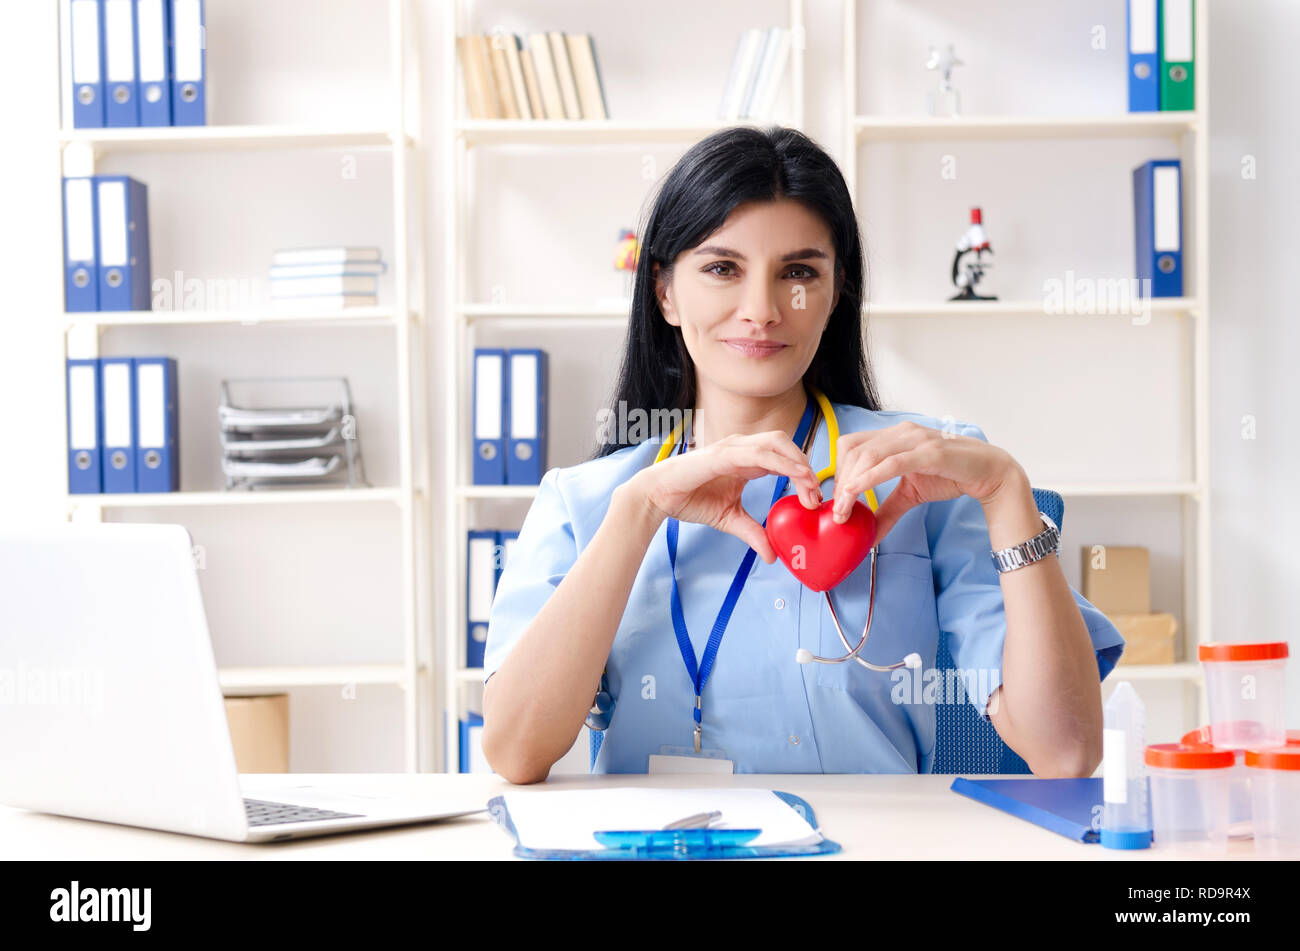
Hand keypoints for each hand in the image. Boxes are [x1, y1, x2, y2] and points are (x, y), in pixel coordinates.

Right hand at [629, 431, 823, 562]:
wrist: (658, 497)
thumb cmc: (690, 499)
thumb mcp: (730, 520)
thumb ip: (753, 533)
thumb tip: (772, 556)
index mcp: (747, 459)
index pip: (783, 458)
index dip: (803, 474)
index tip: (813, 498)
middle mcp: (743, 447)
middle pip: (786, 444)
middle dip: (805, 465)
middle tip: (815, 493)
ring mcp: (733, 447)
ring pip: (777, 443)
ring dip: (798, 461)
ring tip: (810, 483)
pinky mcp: (723, 454)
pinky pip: (759, 453)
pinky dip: (781, 461)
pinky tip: (794, 474)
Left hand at [829, 421, 1022, 542]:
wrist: (990, 472)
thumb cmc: (950, 475)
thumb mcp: (910, 495)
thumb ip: (888, 510)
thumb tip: (868, 536)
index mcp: (893, 436)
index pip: (851, 445)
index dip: (838, 470)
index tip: (837, 499)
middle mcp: (901, 432)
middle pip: (854, 451)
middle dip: (840, 482)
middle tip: (838, 512)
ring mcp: (916, 439)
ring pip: (869, 455)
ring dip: (851, 484)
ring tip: (845, 510)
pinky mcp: (930, 452)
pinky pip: (893, 463)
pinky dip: (871, 478)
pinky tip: (857, 491)